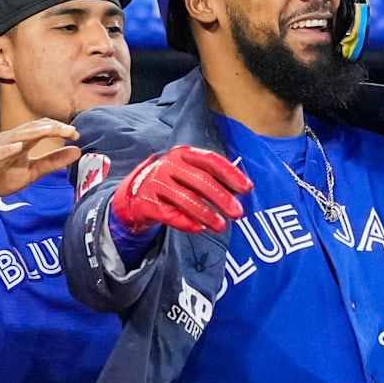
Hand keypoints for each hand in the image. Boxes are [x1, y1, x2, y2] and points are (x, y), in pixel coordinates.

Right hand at [0, 118, 80, 220]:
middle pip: (32, 129)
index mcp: (23, 141)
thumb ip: (53, 162)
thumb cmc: (0, 176)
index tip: (77, 134)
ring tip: (50, 131)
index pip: (42, 128)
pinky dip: (7, 150)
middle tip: (71, 130)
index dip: (59, 129)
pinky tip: (18, 148)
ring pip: (16, 137)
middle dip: (52, 128)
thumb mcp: (32, 171)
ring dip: (34, 133)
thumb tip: (77, 151)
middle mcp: (11, 140)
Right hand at [112, 145, 251, 233]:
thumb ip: (213, 179)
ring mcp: (156, 183)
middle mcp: (169, 165)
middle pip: (200, 180)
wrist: (136, 194)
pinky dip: (185, 222)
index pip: (211, 160)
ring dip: (206, 213)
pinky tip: (199, 228)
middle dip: (222, 197)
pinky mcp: (147, 202)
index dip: (231, 174)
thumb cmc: (173, 183)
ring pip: (185, 198)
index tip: (247, 188)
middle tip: (237, 213)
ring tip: (221, 226)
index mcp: (184, 154)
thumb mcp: (190, 173)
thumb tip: (242, 191)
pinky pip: (169, 214)